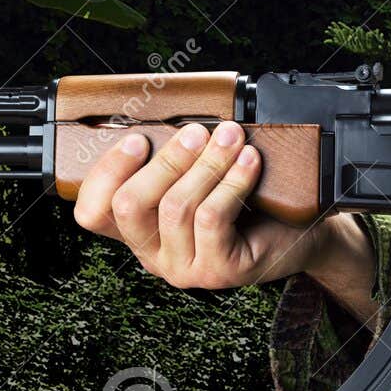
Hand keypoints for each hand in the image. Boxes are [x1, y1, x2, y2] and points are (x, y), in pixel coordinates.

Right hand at [72, 121, 370, 304]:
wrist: (297, 237)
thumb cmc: (246, 204)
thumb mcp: (199, 180)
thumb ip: (174, 161)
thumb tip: (168, 119)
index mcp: (138, 231)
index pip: (93, 212)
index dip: (105, 173)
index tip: (137, 139)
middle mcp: (153, 256)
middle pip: (130, 206)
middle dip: (164, 160)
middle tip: (196, 132)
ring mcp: (183, 269)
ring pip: (176, 208)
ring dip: (206, 164)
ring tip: (230, 137)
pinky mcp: (217, 271)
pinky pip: (212, 218)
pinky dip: (231, 182)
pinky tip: (247, 161)